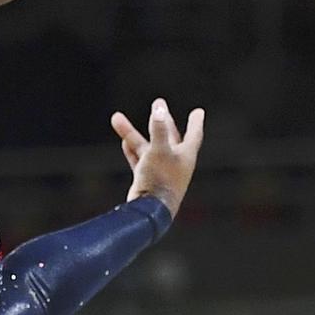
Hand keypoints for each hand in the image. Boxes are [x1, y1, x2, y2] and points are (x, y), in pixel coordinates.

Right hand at [110, 98, 205, 217]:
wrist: (149, 211)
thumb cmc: (160, 180)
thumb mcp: (159, 150)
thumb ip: (158, 129)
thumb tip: (159, 108)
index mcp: (185, 155)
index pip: (194, 134)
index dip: (195, 122)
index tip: (198, 111)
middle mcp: (174, 163)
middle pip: (170, 136)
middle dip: (163, 121)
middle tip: (158, 103)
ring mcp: (160, 171)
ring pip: (147, 146)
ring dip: (132, 133)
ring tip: (116, 118)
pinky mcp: (146, 180)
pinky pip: (138, 160)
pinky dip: (131, 150)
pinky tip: (124, 141)